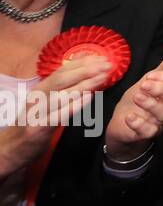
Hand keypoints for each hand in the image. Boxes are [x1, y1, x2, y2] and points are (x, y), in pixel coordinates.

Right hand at [0, 57, 112, 177]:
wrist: (11, 148)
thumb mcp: (46, 102)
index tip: (103, 58)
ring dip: (84, 84)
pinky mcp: (39, 128)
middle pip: (62, 79)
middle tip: (108, 65)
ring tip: (103, 77)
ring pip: (61, 95)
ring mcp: (37, 112)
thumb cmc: (34, 122)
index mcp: (40, 89)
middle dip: (86, 70)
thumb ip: (62, 89)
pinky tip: (87, 98)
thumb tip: (85, 73)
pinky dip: (73, 105)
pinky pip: (58, 115)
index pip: (62, 70)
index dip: (82, 63)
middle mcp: (37, 97)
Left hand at [105, 51, 162, 160]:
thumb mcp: (148, 80)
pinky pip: (150, 130)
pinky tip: (130, 116)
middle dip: (162, 89)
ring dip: (151, 104)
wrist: (121, 122)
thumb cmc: (138, 99)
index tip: (151, 76)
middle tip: (144, 86)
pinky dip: (139, 123)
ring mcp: (161, 121)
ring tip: (137, 97)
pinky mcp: (148, 133)